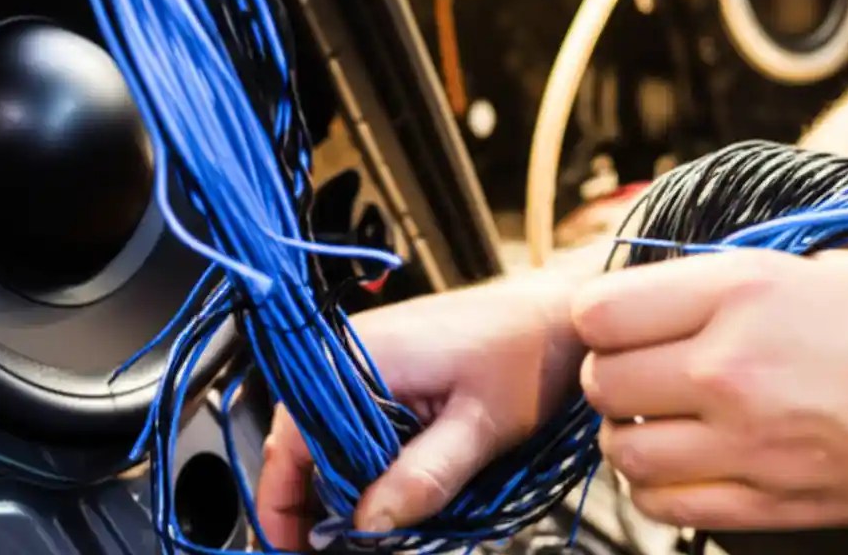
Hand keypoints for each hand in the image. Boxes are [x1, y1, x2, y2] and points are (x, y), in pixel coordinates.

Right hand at [255, 272, 586, 549]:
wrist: (564, 316)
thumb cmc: (530, 354)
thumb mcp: (482, 426)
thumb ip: (424, 476)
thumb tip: (366, 524)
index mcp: (358, 358)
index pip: (291, 439)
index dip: (284, 499)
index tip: (292, 547)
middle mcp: (349, 352)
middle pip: (304, 441)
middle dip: (318, 498)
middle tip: (346, 545)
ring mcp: (365, 356)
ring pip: (331, 436)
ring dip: (347, 481)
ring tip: (376, 522)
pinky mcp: (386, 366)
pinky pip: (357, 422)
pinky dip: (370, 459)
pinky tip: (397, 483)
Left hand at [574, 249, 847, 530]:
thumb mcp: (819, 265)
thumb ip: (728, 287)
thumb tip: (663, 301)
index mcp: (741, 293)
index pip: (598, 313)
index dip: (598, 316)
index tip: (616, 320)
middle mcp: (732, 368)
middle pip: (600, 382)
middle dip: (609, 373)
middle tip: (640, 367)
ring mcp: (752, 444)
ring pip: (623, 450)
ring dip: (628, 432)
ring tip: (661, 418)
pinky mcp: (778, 504)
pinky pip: (668, 505)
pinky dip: (657, 485)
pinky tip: (683, 463)